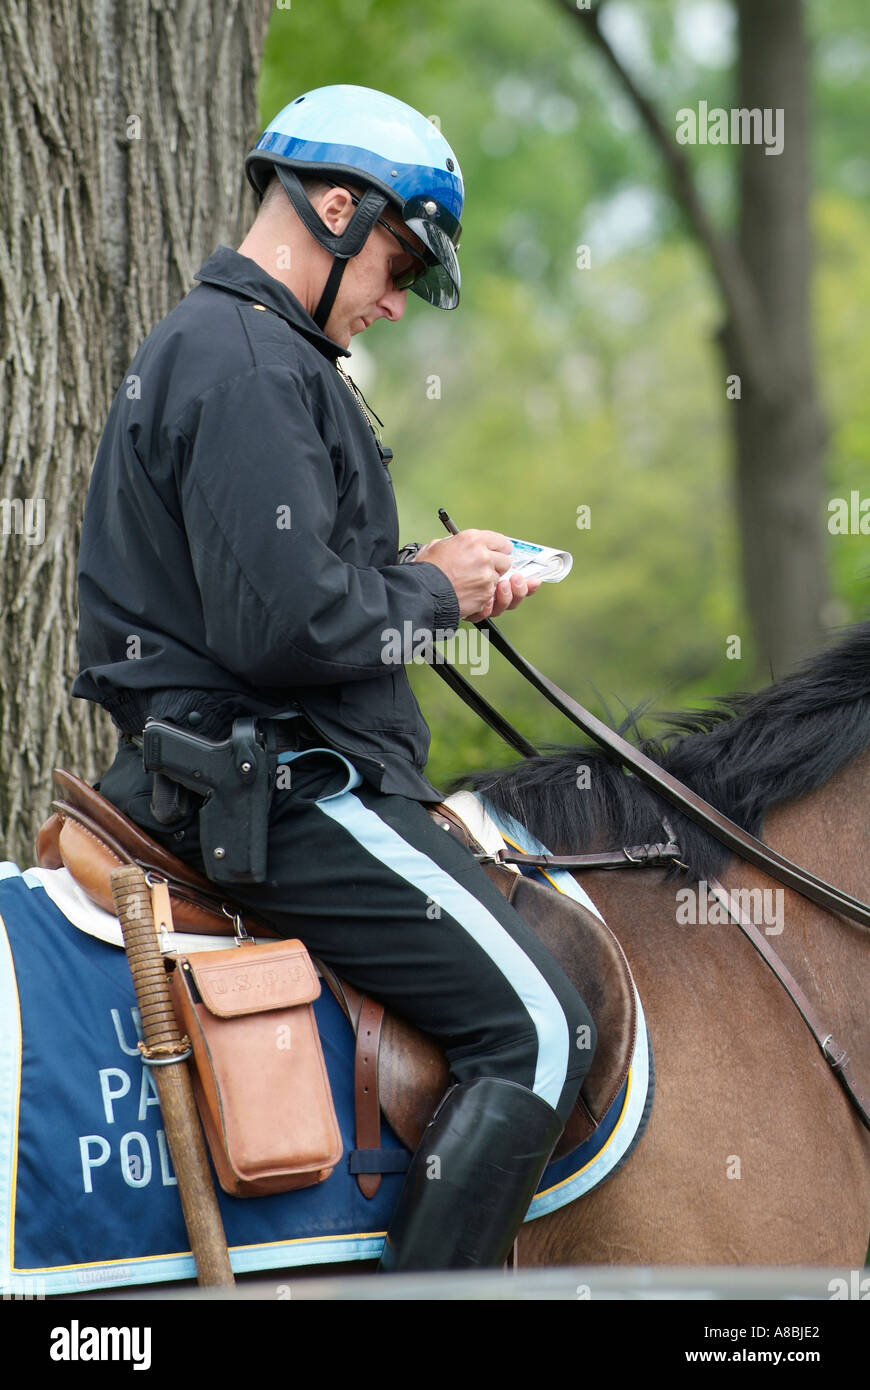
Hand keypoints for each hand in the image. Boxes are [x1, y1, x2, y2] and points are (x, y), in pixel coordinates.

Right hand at [415, 530, 540, 620]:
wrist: (423, 592)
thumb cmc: (426, 570)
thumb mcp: (438, 546)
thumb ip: (456, 544)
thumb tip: (459, 545)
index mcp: (472, 539)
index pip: (501, 541)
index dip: (499, 549)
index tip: (497, 553)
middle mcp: (483, 556)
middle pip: (505, 561)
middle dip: (497, 566)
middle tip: (484, 570)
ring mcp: (486, 576)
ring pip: (498, 579)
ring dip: (488, 582)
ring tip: (470, 584)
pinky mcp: (486, 594)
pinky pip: (490, 595)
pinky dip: (482, 596)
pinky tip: (467, 594)